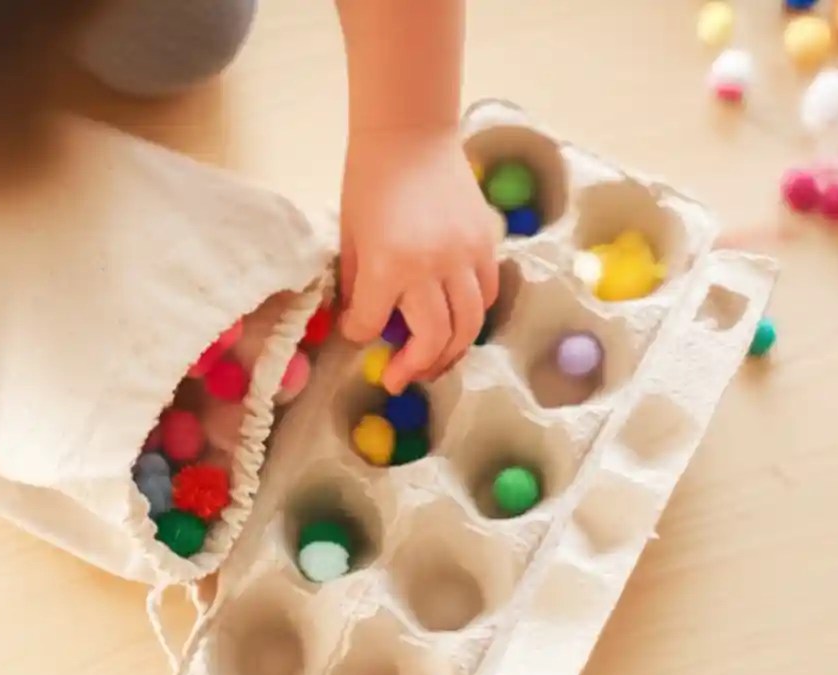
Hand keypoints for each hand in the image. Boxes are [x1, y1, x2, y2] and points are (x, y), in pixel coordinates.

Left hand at [339, 126, 500, 393]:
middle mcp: (432, 267)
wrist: (410, 134)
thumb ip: (357, 283)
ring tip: (433, 363)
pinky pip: (488, 294)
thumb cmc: (368, 180)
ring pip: (470, 324)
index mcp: (389, 264)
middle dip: (415, 366)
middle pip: (434, 338)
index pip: (372, 323)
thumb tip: (364, 320)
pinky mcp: (486, 244)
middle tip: (399, 378)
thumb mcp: (350, 235)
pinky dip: (473, 315)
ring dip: (451, 352)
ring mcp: (465, 256)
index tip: (355, 330)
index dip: (359, 334)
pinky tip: (456, 322)